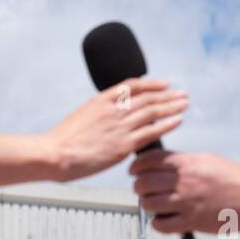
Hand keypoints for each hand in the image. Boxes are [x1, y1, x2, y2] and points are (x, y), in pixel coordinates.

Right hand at [48, 78, 187, 181]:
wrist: (54, 154)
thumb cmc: (61, 142)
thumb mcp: (80, 117)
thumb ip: (97, 116)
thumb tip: (106, 119)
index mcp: (101, 101)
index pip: (132, 86)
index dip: (151, 84)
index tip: (163, 84)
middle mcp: (113, 110)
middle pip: (147, 97)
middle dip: (167, 95)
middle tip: (182, 94)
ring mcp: (120, 127)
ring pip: (153, 111)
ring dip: (171, 106)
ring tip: (184, 104)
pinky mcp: (123, 145)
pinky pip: (151, 131)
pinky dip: (167, 124)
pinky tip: (177, 120)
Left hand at [130, 149, 239, 235]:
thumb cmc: (233, 178)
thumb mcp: (206, 160)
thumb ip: (182, 162)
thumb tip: (158, 164)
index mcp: (187, 163)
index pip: (149, 161)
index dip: (136, 167)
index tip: (134, 171)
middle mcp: (184, 181)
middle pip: (143, 183)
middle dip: (139, 187)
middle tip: (144, 190)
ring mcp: (187, 202)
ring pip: (148, 204)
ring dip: (148, 205)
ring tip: (155, 204)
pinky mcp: (191, 221)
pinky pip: (160, 225)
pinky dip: (158, 223)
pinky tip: (165, 219)